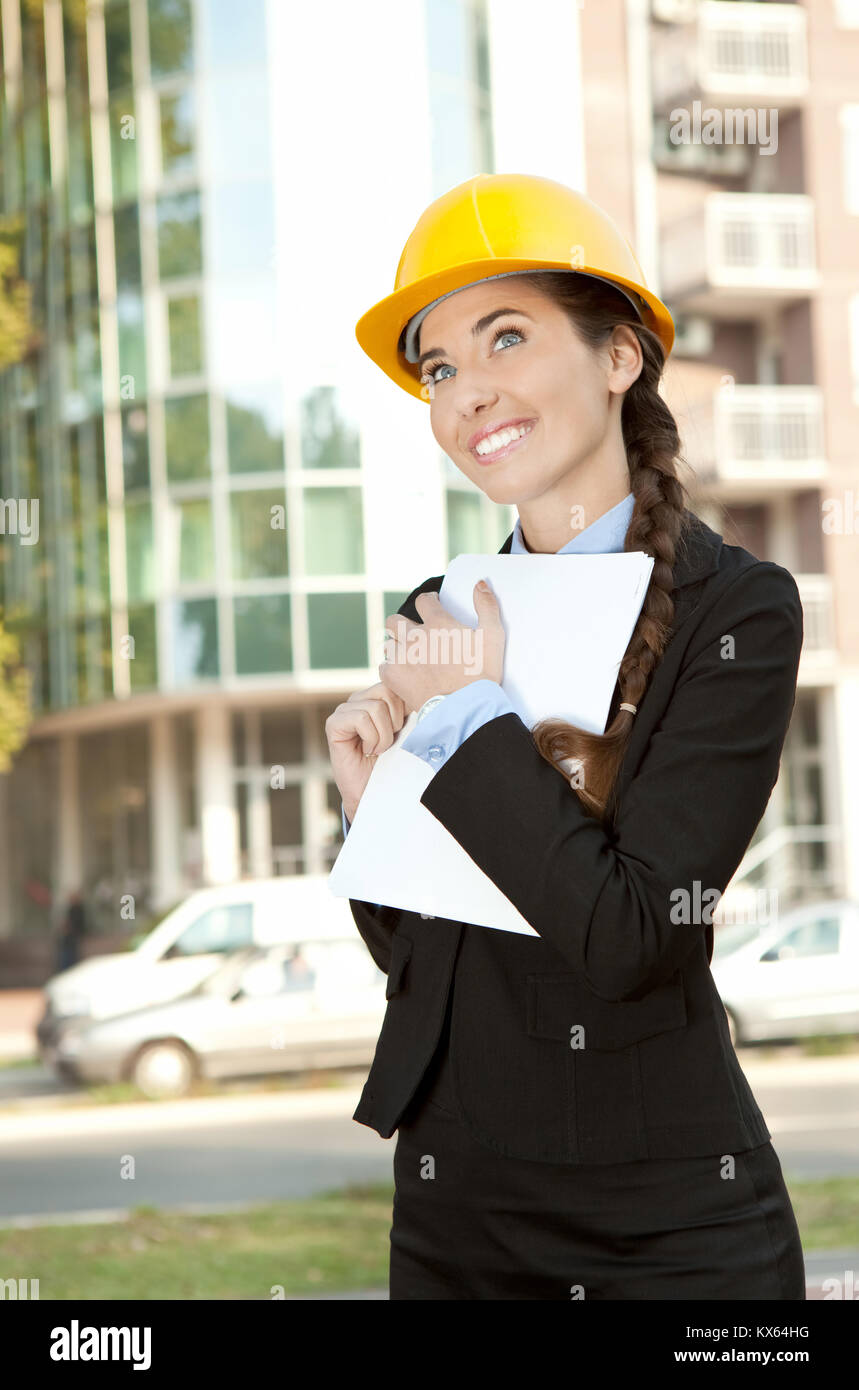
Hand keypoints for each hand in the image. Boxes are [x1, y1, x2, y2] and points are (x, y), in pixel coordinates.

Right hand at [325, 682, 407, 822]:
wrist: (376, 792)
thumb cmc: (393, 763)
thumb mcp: (407, 731)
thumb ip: (409, 709)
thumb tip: (422, 693)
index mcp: (377, 698)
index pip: (396, 684)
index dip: (406, 706)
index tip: (402, 731)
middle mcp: (359, 699)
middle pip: (387, 691)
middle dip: (395, 721)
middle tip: (389, 742)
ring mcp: (344, 710)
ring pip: (375, 707)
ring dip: (383, 735)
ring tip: (377, 749)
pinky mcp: (334, 723)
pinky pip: (361, 718)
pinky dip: (371, 738)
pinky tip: (367, 751)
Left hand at [379, 580, 505, 714]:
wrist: (466, 708)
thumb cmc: (481, 674)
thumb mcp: (493, 636)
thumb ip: (487, 606)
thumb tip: (480, 583)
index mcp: (438, 623)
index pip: (424, 600)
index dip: (429, 601)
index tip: (432, 606)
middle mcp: (415, 636)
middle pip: (394, 621)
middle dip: (401, 624)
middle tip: (413, 635)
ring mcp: (402, 656)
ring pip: (388, 644)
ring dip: (397, 648)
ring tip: (409, 658)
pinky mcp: (394, 677)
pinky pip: (383, 666)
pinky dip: (392, 669)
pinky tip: (403, 674)